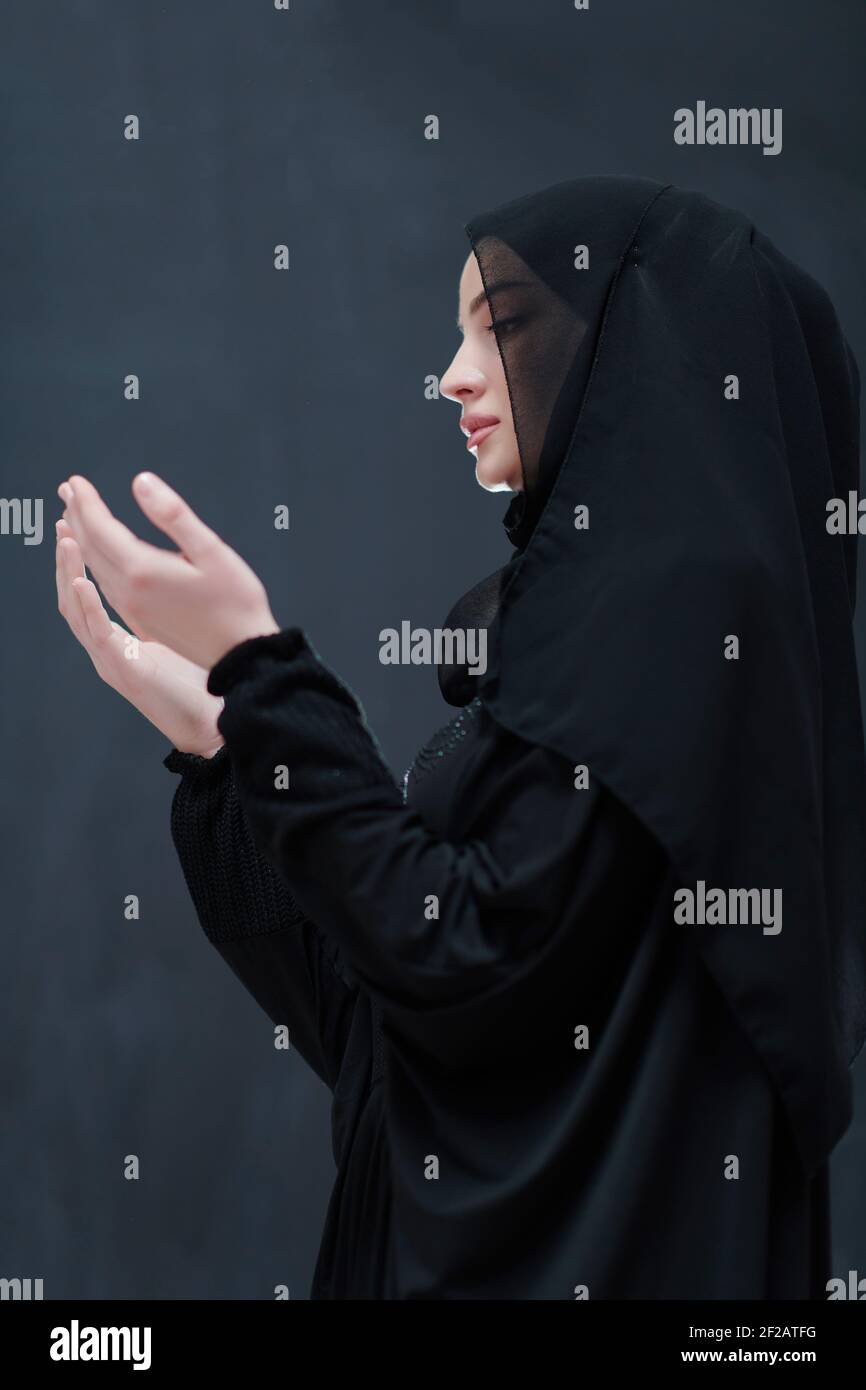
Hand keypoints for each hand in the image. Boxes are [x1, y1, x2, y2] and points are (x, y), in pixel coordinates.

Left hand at [56, 472, 279, 670]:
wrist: (241, 654)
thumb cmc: (235, 600)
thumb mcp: (211, 550)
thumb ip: (173, 515)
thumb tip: (140, 482)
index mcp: (141, 570)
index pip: (100, 528)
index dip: (86, 502)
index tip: (75, 480)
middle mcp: (128, 591)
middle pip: (90, 547)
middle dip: (77, 515)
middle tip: (67, 489)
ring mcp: (131, 608)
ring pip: (94, 566)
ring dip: (81, 538)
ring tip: (75, 516)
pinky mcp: (139, 619)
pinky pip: (104, 583)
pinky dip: (93, 560)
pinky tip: (98, 554)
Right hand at [56, 521, 225, 756]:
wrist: (210, 723)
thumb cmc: (195, 681)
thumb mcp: (172, 633)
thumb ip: (159, 606)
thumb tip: (160, 572)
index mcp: (118, 633)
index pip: (86, 587)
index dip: (77, 555)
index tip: (72, 517)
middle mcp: (107, 644)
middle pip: (73, 594)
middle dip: (66, 555)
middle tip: (62, 516)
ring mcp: (111, 658)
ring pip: (78, 612)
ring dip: (70, 573)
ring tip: (66, 538)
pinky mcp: (124, 670)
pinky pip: (99, 635)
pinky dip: (88, 608)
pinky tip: (82, 581)